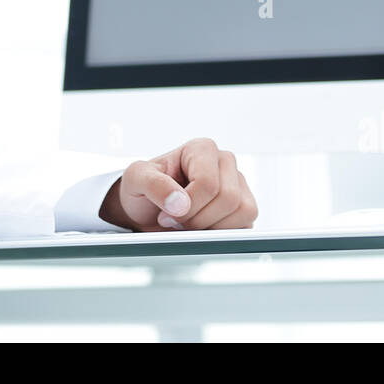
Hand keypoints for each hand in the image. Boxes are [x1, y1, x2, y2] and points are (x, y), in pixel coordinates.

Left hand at [99, 137, 257, 232]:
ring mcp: (238, 184)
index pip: (208, 183)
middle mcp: (224, 162)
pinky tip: (203, 230)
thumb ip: (153, 185)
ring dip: (212, 227)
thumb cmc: (143, 189)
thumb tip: (180, 203)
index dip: (188, 206)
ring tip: (189, 225)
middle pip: (228, 198)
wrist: (146, 211)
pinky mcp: (244, 206)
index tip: (165, 213)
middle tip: (176, 221)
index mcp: (201, 149)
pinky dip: (224, 235)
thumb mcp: (135, 179)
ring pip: (244, 211)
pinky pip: (248, 225)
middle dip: (198, 219)